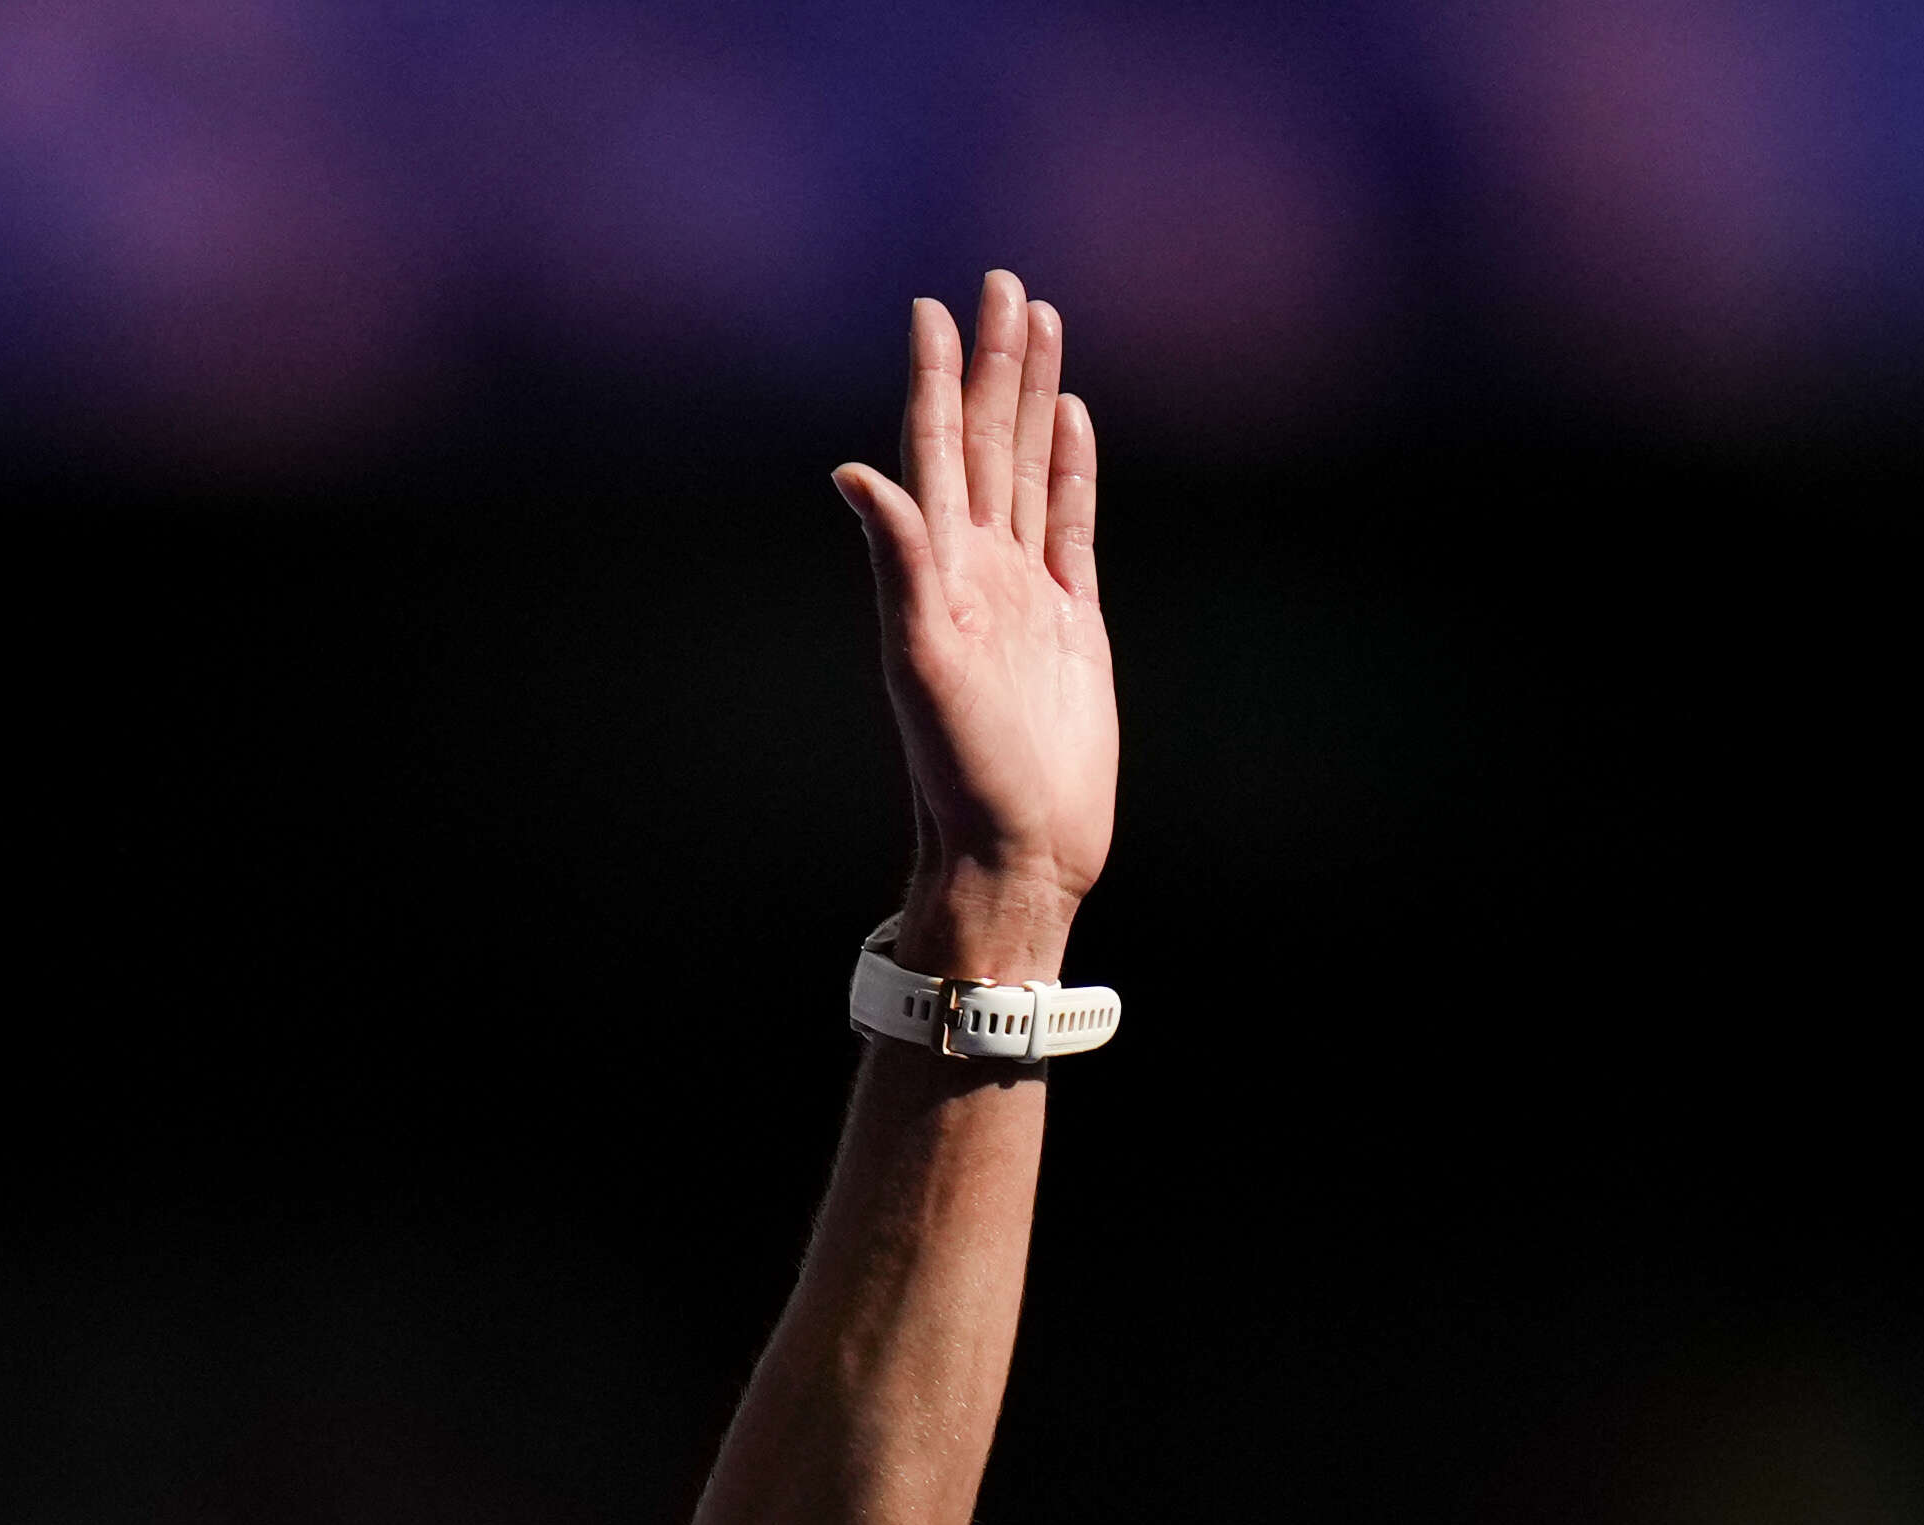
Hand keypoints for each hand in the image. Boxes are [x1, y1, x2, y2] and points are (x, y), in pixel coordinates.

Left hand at [832, 276, 1114, 969]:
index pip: (934, 451)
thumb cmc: (963, 768)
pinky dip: (1070, 465)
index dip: (936, 378)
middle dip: (993, 362)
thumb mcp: (924, 659)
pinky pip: (1071, 521)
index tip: (933, 307)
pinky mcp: (1070, 617)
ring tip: (1040, 322)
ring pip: (1028, 467)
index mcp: (936, 571)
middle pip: (986, 441)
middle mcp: (976, 569)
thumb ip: (900, 562)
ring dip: (1032, 396)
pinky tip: (1071, 417)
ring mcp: (1025, 590)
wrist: (1017, 843)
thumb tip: (852, 474)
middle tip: (1001, 283)